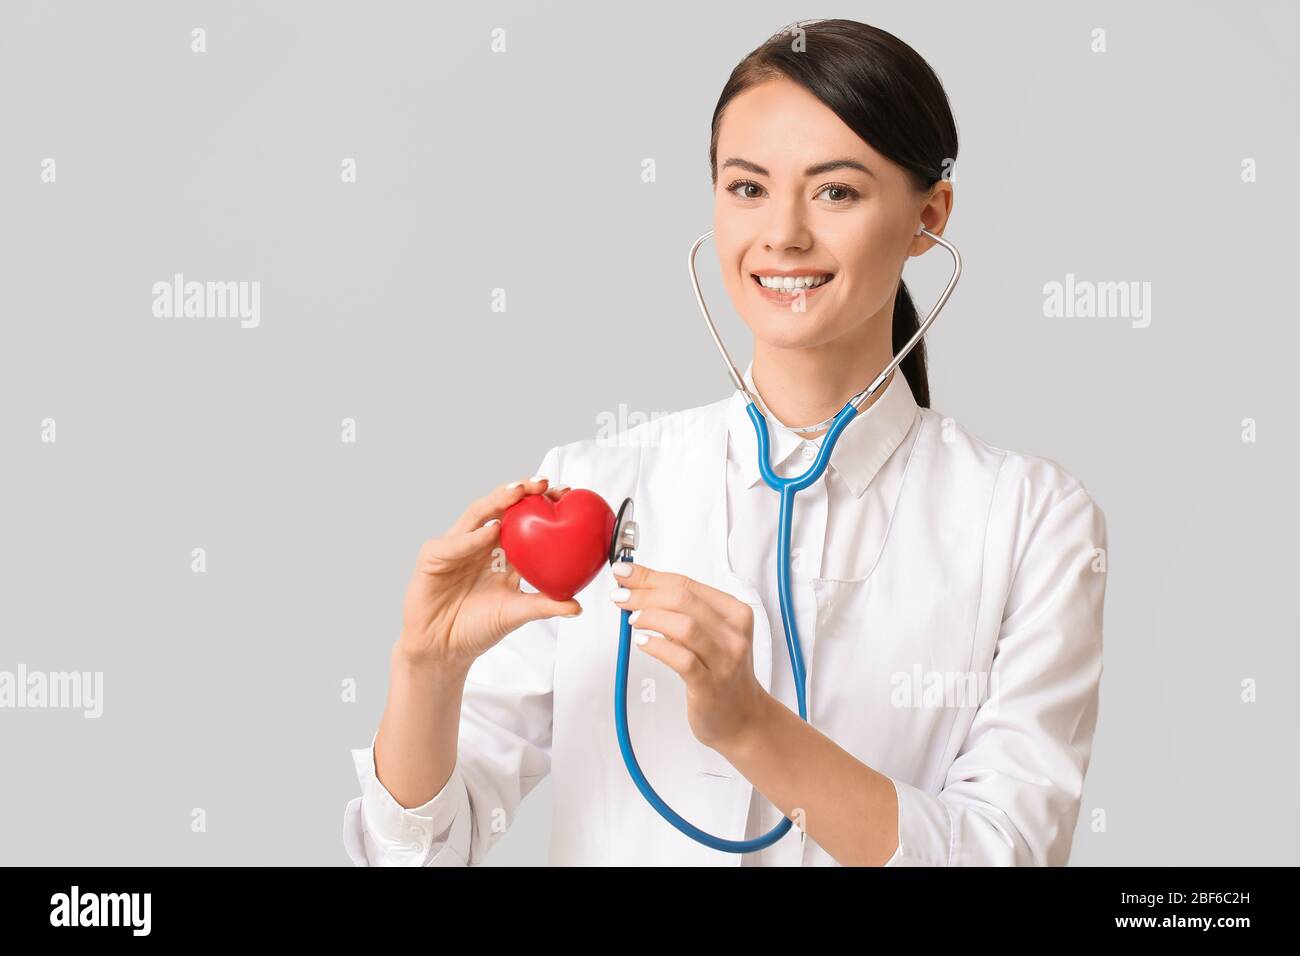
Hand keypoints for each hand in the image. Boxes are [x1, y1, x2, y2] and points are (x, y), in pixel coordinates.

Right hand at [395, 476, 580, 673]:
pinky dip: (474, 537)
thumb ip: (545, 605)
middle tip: (543, 484)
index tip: (567, 494)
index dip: (542, 504)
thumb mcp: (517, 613)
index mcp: (502, 551)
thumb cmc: (476, 628)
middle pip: (501, 507)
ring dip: (497, 501)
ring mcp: (456, 546)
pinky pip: (455, 543)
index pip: (523, 518)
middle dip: (522, 491)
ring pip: (477, 514)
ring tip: (519, 492)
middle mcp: (480, 542)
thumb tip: (577, 606)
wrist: (443, 649)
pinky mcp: (434, 556)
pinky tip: (492, 531)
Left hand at [610, 562, 767, 749]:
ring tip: (632, 619)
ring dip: (650, 616)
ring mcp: (725, 660)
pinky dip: (657, 646)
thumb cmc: (721, 672)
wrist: (742, 717)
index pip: (687, 583)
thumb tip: (639, 587)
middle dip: (645, 593)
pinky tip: (643, 642)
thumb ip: (682, 612)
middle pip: (684, 599)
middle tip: (621, 596)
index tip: (626, 573)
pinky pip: (681, 659)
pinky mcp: (711, 685)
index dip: (651, 576)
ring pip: (685, 625)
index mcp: (735, 612)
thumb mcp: (709, 634)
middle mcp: (734, 633)